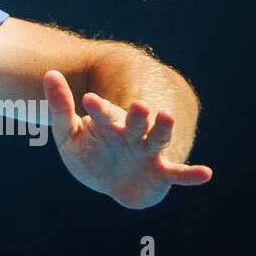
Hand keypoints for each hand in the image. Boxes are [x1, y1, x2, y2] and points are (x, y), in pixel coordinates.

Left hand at [43, 70, 212, 208]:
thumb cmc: (88, 155)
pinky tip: (206, 173)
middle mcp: (131, 133)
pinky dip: (191, 174)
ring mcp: (148, 151)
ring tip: (167, 117)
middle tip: (138, 105)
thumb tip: (49, 72)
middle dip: (136, 115)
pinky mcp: (161, 172)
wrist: (109, 182)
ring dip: (163, 129)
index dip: (97, 108)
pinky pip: (177, 173)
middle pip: (135, 122)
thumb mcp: (68, 135)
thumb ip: (60, 108)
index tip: (88, 100)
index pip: (103, 113)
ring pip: (157, 138)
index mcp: (108, 122)